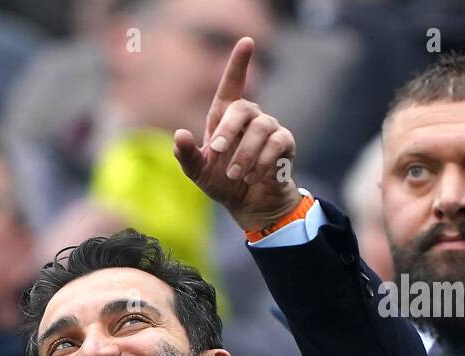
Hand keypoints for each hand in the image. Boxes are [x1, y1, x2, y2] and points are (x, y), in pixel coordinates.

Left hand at [173, 36, 302, 232]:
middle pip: (243, 107)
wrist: (248, 204)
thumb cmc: (221, 182)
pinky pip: (277, 143)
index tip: (247, 42)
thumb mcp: (198, 172)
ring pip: (261, 128)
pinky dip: (262, 162)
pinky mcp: (285, 143)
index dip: (238, 63)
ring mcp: (270, 128)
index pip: (232, 85)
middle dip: (228, 129)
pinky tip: (253, 177)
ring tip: (235, 174)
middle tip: (217, 150)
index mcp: (225, 117)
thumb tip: (179, 135)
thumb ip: (187, 155)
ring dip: (244, 153)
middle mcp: (250, 117)